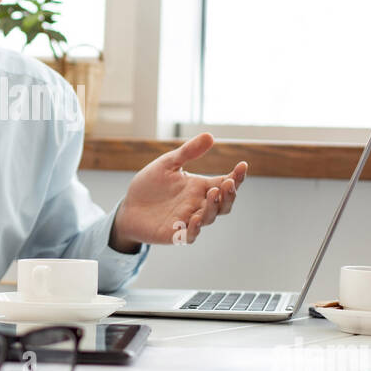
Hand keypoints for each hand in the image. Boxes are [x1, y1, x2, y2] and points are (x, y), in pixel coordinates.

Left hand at [111, 133, 247, 250]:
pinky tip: (195, 218)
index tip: (242, 165)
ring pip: (209, 217)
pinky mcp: (174, 234)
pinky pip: (190, 234)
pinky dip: (195, 228)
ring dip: (213, 207)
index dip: (237, 177)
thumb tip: (210, 136)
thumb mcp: (167, 164)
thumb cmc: (149, 186)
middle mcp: (198, 204)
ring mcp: (188, 220)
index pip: (224, 183)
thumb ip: (187, 152)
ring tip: (213, 192)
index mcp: (199, 187)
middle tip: (228, 183)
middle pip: (223, 203)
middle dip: (229, 194)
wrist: (128, 207)